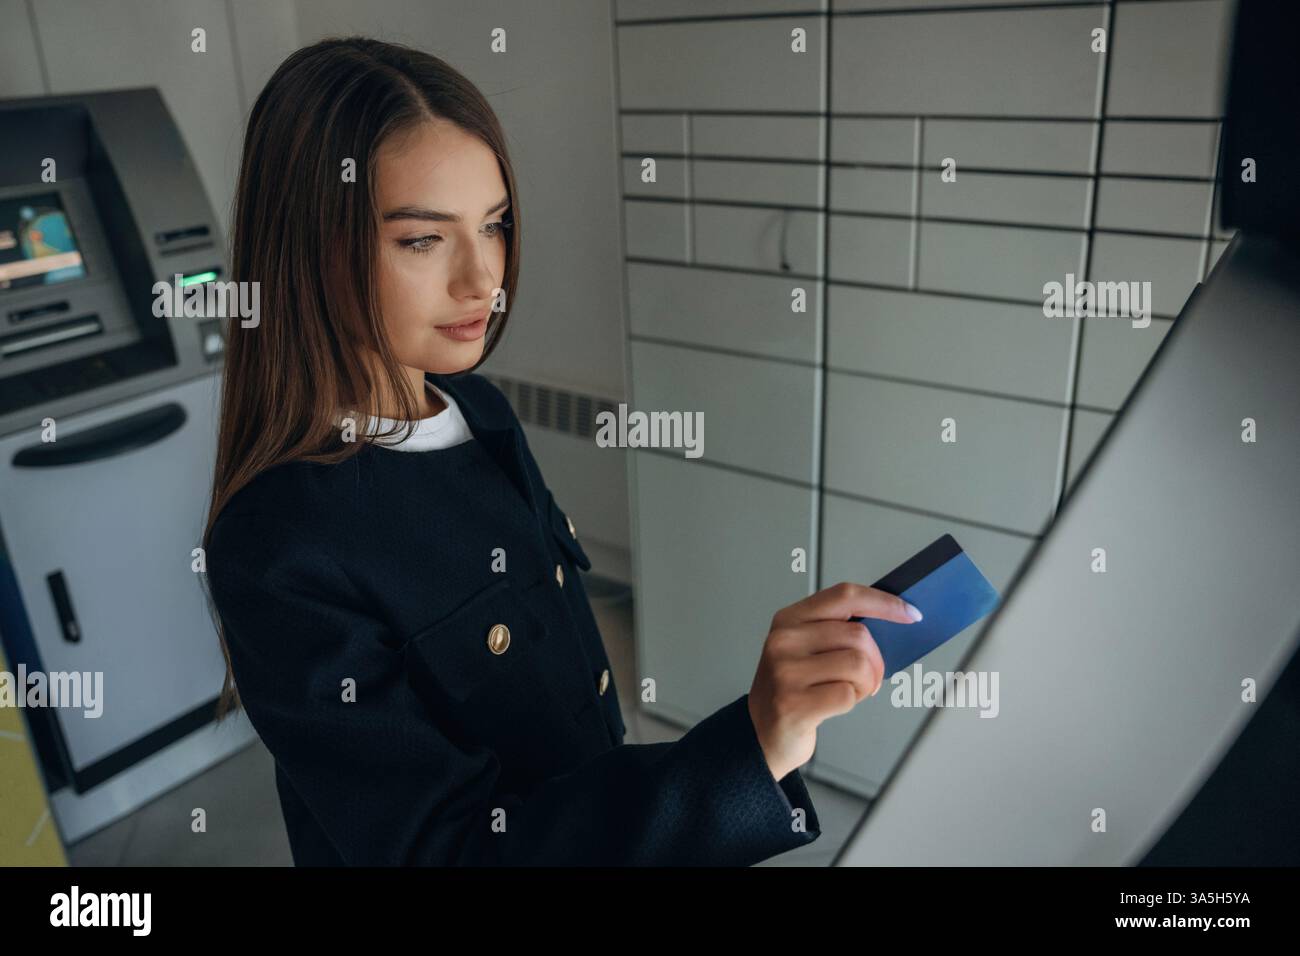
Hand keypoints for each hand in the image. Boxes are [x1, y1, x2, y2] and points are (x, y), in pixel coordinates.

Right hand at [747, 582, 921, 781]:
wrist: (760, 733)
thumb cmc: (794, 689)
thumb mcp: (805, 649)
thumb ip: (838, 632)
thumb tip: (893, 624)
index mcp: (789, 619)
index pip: (844, 596)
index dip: (883, 601)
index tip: (910, 613)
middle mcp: (783, 640)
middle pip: (858, 635)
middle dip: (875, 660)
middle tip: (869, 677)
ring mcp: (785, 672)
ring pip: (858, 664)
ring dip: (865, 684)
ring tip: (849, 691)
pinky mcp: (793, 704)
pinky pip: (847, 695)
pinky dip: (852, 702)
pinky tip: (834, 705)